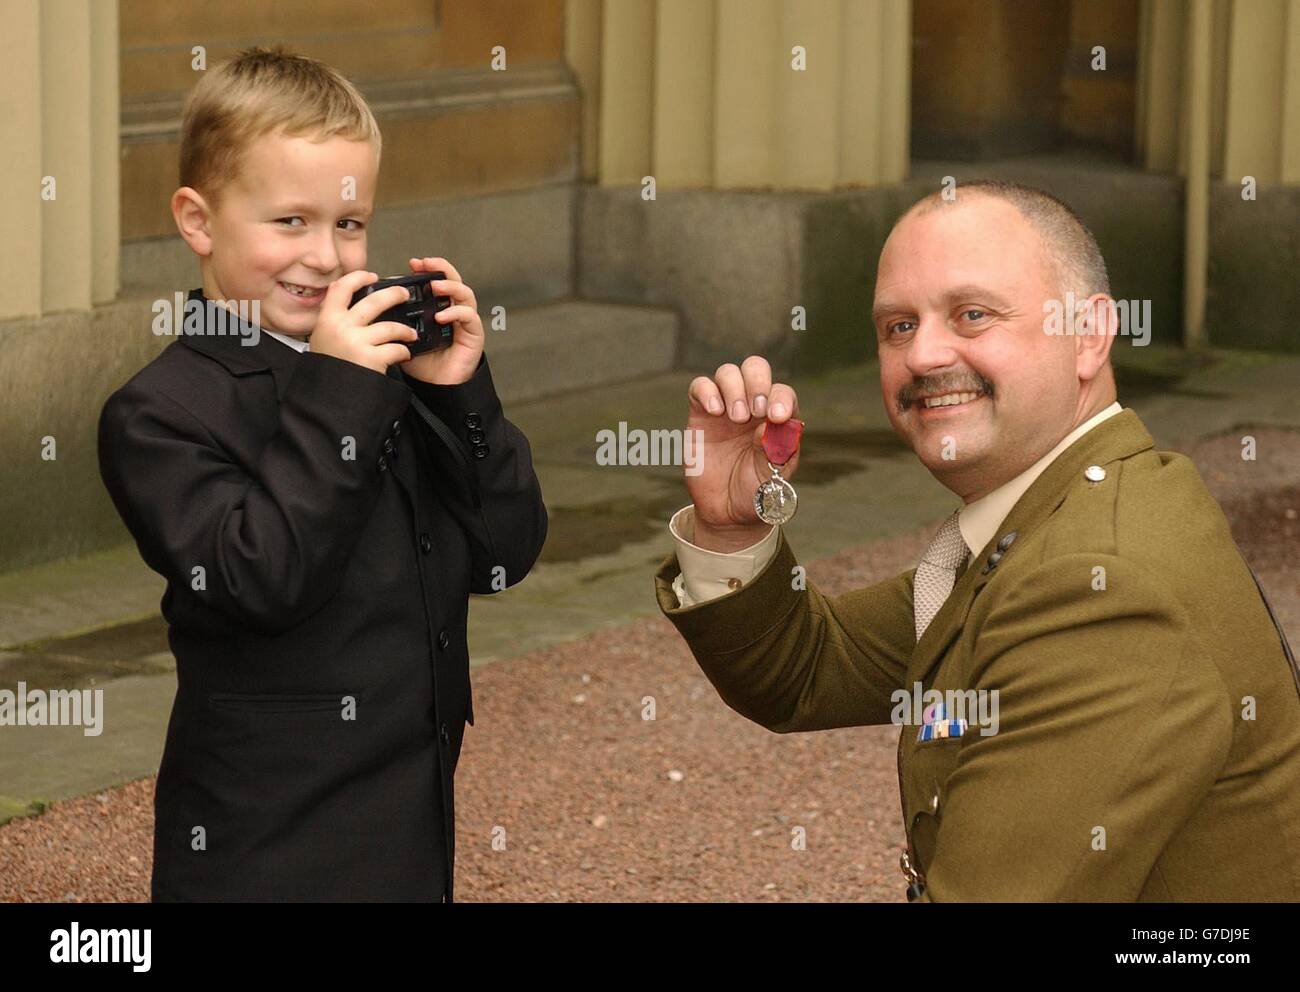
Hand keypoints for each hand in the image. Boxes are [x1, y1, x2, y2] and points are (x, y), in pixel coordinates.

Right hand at [310, 270, 417, 373]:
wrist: (328, 397)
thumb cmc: (327, 369)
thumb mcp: (321, 338)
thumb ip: (334, 319)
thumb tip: (346, 296)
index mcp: (327, 319)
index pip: (341, 288)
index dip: (358, 277)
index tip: (372, 276)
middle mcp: (341, 327)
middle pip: (374, 301)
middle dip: (394, 294)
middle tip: (403, 295)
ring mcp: (356, 342)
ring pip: (391, 326)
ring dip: (405, 330)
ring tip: (411, 334)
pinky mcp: (371, 358)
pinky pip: (396, 349)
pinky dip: (404, 351)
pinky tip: (404, 354)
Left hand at [400, 256, 484, 384]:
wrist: (436, 388)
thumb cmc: (422, 364)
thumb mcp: (403, 337)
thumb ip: (395, 320)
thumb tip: (377, 302)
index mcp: (438, 308)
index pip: (437, 281)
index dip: (428, 269)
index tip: (413, 263)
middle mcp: (454, 311)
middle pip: (454, 280)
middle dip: (440, 268)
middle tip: (425, 264)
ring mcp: (465, 321)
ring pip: (465, 294)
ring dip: (450, 286)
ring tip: (434, 286)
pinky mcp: (473, 334)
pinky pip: (469, 316)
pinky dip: (456, 312)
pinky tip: (441, 315)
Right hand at [685, 356, 801, 551]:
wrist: (726, 512)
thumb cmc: (756, 492)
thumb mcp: (772, 478)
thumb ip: (774, 452)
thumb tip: (768, 424)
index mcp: (777, 418)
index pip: (783, 392)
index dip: (781, 398)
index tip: (775, 416)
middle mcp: (753, 407)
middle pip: (755, 368)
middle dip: (757, 382)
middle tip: (756, 410)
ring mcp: (726, 407)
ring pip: (728, 372)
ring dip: (734, 388)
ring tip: (736, 418)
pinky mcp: (701, 414)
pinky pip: (700, 387)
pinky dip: (707, 391)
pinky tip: (715, 411)